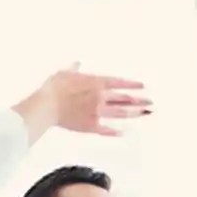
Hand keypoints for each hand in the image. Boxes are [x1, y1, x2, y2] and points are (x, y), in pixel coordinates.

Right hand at [38, 63, 152, 136]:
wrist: (46, 106)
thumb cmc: (53, 88)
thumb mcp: (64, 73)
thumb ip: (74, 69)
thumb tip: (77, 64)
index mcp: (95, 83)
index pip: (120, 83)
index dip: (133, 85)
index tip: (143, 86)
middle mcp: (100, 97)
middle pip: (125, 99)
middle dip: (140, 100)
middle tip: (150, 102)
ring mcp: (97, 112)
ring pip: (120, 113)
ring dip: (134, 114)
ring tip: (144, 114)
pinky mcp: (91, 125)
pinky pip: (106, 129)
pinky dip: (115, 131)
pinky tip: (122, 132)